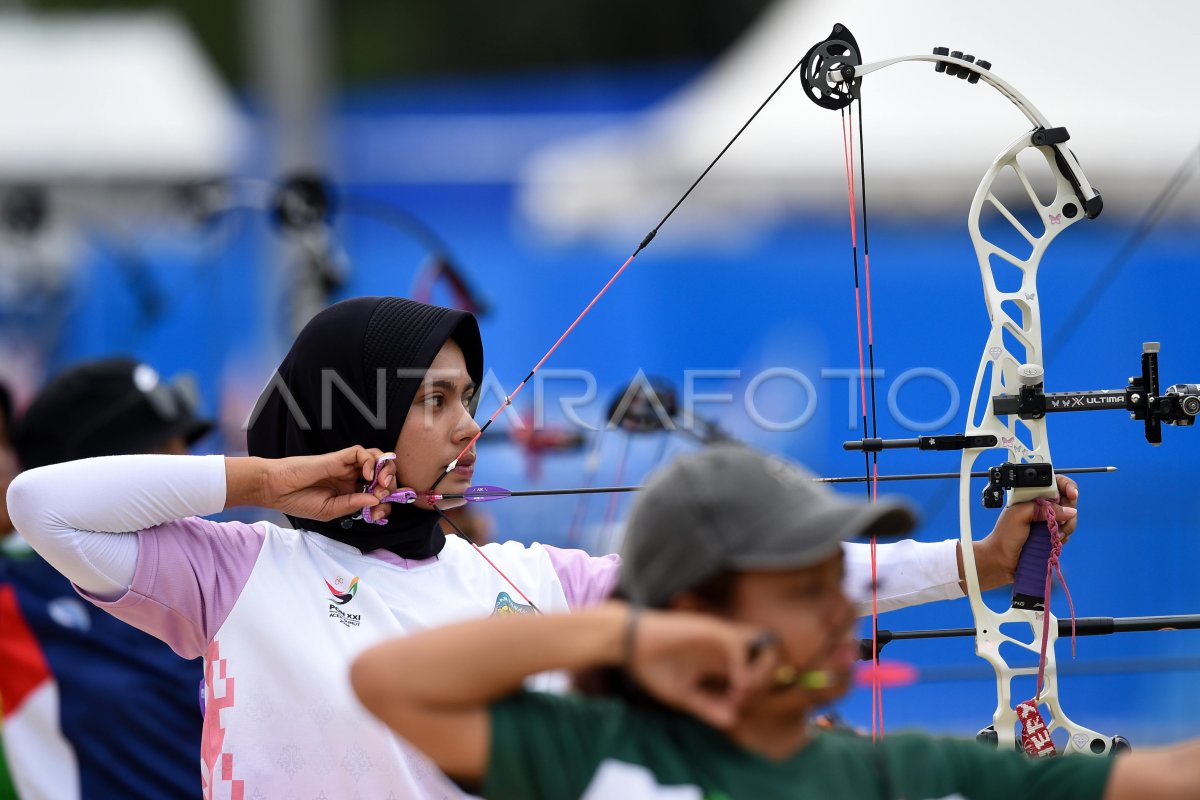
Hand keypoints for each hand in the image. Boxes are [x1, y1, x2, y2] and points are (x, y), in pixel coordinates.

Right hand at [260, 446, 398, 520]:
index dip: (386, 501)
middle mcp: (352, 478)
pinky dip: (370, 461)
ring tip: (381, 484)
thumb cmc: (299, 501)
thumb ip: (353, 504)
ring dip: (385, 470)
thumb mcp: (330, 511)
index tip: (382, 512)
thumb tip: (376, 500)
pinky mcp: (338, 457)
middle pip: (383, 474)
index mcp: (351, 492)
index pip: (378, 493)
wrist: (277, 490)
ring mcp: (346, 466)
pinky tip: (366, 475)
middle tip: (385, 496)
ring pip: (377, 459)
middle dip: (391, 485)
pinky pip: (361, 452)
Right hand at [627, 609, 774, 729]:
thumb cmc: (651, 667)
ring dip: (760, 672)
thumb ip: (707, 707)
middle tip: (743, 700)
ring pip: (763, 647)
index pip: (755, 670)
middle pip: (768, 657)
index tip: (735, 709)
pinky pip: (740, 646)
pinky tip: (735, 686)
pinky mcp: (711, 630)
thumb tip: (733, 722)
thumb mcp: (683, 695)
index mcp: (719, 661)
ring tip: (742, 693)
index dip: (753, 693)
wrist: (628, 645)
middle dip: (765, 682)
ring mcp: (721, 637)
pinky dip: (744, 668)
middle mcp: (726, 648)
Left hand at [971, 474, 1078, 590]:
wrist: (1001, 560)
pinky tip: (1055, 540)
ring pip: (1069, 517)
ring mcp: (1047, 521)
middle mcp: (1041, 507)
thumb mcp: (1019, 515)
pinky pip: (1066, 531)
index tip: (1072, 495)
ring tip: (1055, 535)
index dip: (1066, 486)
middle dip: (1068, 510)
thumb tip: (1068, 511)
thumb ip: (1042, 509)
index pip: (1055, 484)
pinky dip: (1064, 535)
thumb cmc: (1004, 536)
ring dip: (1067, 526)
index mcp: (1031, 497)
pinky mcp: (1051, 534)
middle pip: (1067, 501)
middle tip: (1060, 522)